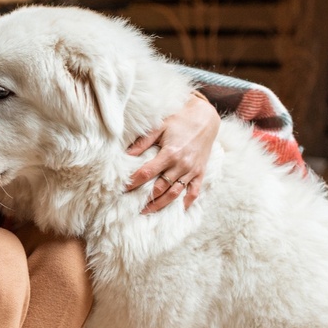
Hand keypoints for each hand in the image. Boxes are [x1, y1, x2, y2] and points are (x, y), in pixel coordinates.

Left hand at [125, 90, 219, 212]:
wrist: (206, 117)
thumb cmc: (180, 120)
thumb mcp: (160, 126)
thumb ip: (143, 142)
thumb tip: (126, 154)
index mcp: (170, 153)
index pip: (147, 173)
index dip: (133, 183)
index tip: (122, 189)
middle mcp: (181, 165)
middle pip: (160, 188)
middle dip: (145, 198)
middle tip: (131, 206)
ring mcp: (192, 171)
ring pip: (175, 194)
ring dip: (160, 205)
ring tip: (147, 211)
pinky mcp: (200, 173)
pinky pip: (194, 192)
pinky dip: (186, 202)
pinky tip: (177, 210)